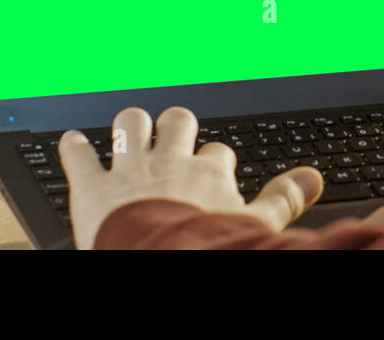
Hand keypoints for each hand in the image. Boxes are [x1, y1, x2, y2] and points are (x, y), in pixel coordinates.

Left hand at [59, 106, 323, 248]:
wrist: (161, 263)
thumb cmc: (209, 249)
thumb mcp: (258, 226)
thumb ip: (283, 199)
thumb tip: (312, 178)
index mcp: (208, 173)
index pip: (216, 153)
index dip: (213, 162)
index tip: (212, 169)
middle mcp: (170, 162)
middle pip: (177, 121)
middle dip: (175, 124)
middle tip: (172, 132)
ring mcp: (130, 171)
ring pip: (129, 123)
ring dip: (128, 125)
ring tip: (128, 128)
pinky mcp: (92, 186)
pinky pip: (78, 155)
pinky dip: (73, 147)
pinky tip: (72, 142)